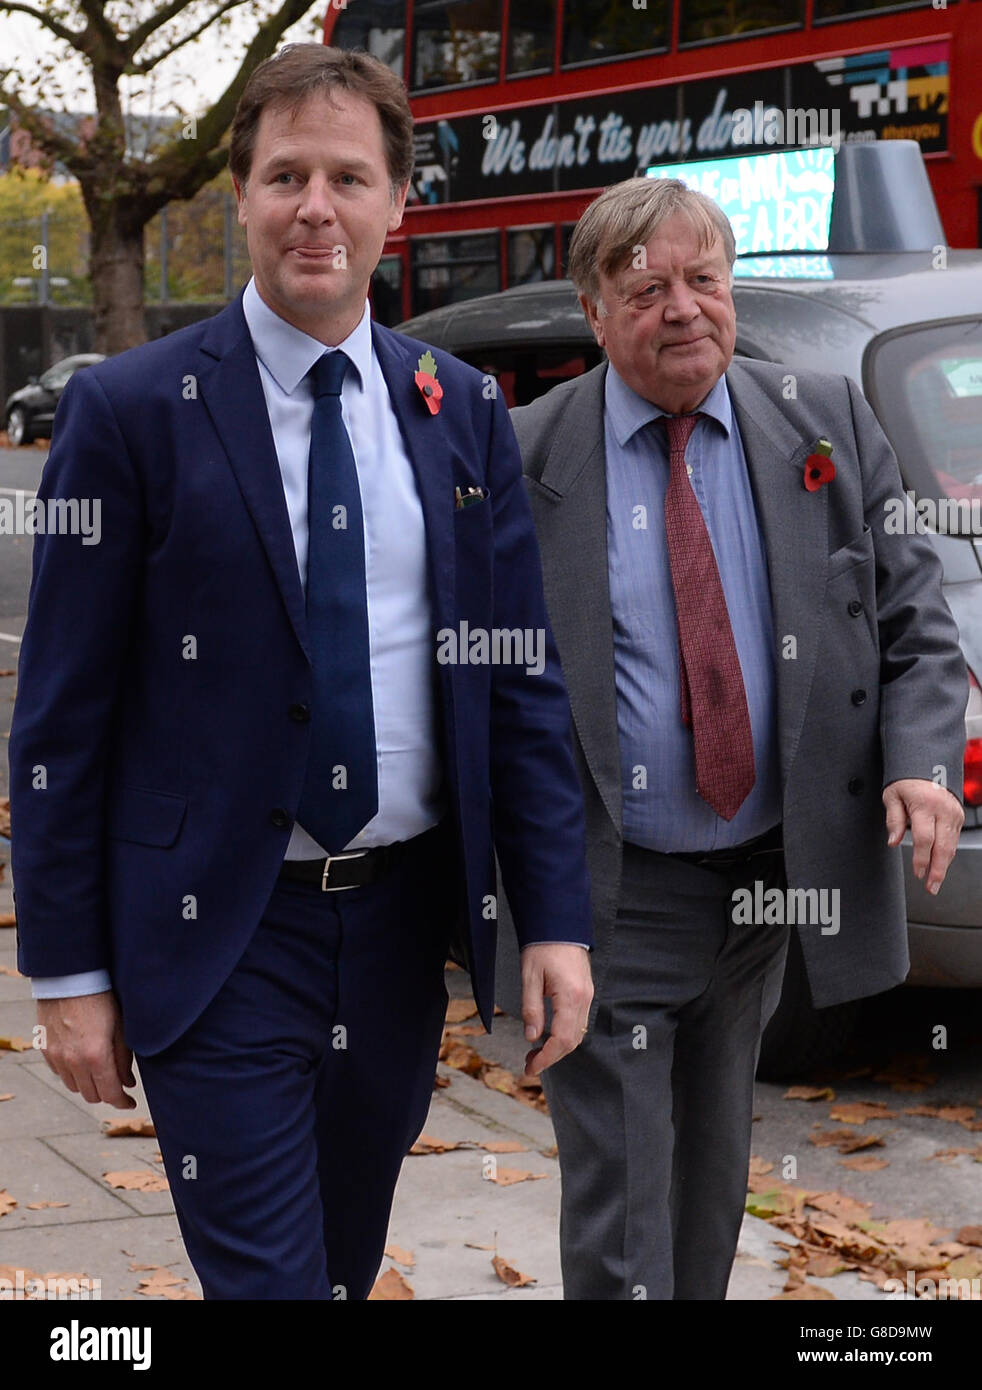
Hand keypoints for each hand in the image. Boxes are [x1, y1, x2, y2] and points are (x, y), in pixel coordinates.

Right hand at [36, 991, 136, 1108]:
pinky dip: (72, 1074)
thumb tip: (128, 1083)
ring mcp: (56, 1056)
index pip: (110, 1094)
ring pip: (74, 1087)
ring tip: (101, 1072)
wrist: (71, 977)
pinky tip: (82, 1061)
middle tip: (118, 1086)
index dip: (122, 1102)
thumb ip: (124, 1059)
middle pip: (91, 1095)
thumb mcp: (122, 1026)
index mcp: (96, 1056)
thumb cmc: (103, 998)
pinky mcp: (46, 1049)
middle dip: (107, 1094)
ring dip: (88, 1085)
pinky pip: (60, 1073)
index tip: (130, 1102)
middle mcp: (73, 1061)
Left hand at [519, 943, 592, 1078]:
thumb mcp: (529, 977)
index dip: (546, 1058)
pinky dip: (565, 1035)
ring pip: (578, 1034)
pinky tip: (549, 1036)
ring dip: (558, 1048)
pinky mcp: (586, 993)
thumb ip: (531, 1009)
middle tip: (530, 1065)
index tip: (531, 1068)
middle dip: (551, 1058)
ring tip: (536, 1053)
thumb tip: (532, 1037)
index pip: (562, 1039)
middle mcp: (584, 999)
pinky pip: (579, 1022)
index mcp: (570, 996)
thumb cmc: (543, 947)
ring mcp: (588, 996)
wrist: (559, 924)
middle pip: (572, 1042)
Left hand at [883, 778, 963, 895]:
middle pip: (943, 847)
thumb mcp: (892, 795)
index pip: (925, 839)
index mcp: (925, 805)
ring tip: (935, 882)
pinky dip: (947, 853)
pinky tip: (939, 864)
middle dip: (938, 870)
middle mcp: (944, 810)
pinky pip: (954, 839)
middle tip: (932, 887)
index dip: (921, 859)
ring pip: (951, 845)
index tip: (917, 873)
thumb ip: (893, 820)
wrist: (927, 762)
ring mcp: (954, 813)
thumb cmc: (906, 779)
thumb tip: (893, 842)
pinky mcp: (959, 815)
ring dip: (944, 865)